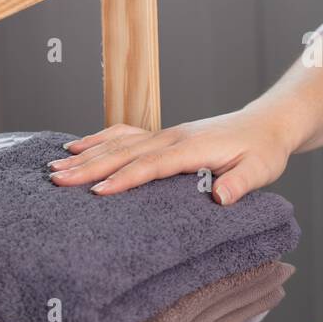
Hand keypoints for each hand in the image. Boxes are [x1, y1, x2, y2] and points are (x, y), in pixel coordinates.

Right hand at [47, 111, 291, 203]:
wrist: (267, 123)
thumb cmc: (264, 150)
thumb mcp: (261, 169)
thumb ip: (241, 183)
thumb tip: (220, 197)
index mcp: (193, 148)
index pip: (152, 165)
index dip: (125, 178)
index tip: (97, 192)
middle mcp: (173, 138)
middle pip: (125, 153)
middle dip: (89, 167)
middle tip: (57, 181)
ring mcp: (166, 135)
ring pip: (119, 143)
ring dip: (87, 154)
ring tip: (54, 167)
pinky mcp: (164, 136)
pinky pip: (125, 135)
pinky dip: (99, 139)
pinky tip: (77, 146)